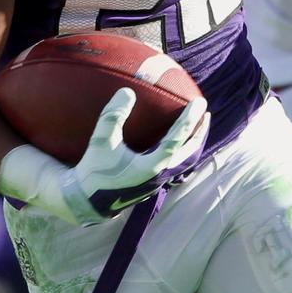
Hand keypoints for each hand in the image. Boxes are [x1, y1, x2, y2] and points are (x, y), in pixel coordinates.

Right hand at [0, 87, 209, 225]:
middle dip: (199, 132)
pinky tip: (174, 142)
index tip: (199, 102)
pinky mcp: (150, 183)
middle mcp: (159, 175)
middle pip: (189, 152)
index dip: (190, 120)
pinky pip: (174, 164)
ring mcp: (157, 181)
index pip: (178, 139)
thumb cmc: (94, 170)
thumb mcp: (101, 141)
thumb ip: (113, 116)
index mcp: (152, 165)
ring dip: (192, 143)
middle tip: (204, 112)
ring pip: (184, 161)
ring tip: (195, 127)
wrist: (87, 201)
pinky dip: (180, 151)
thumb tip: (128, 91)